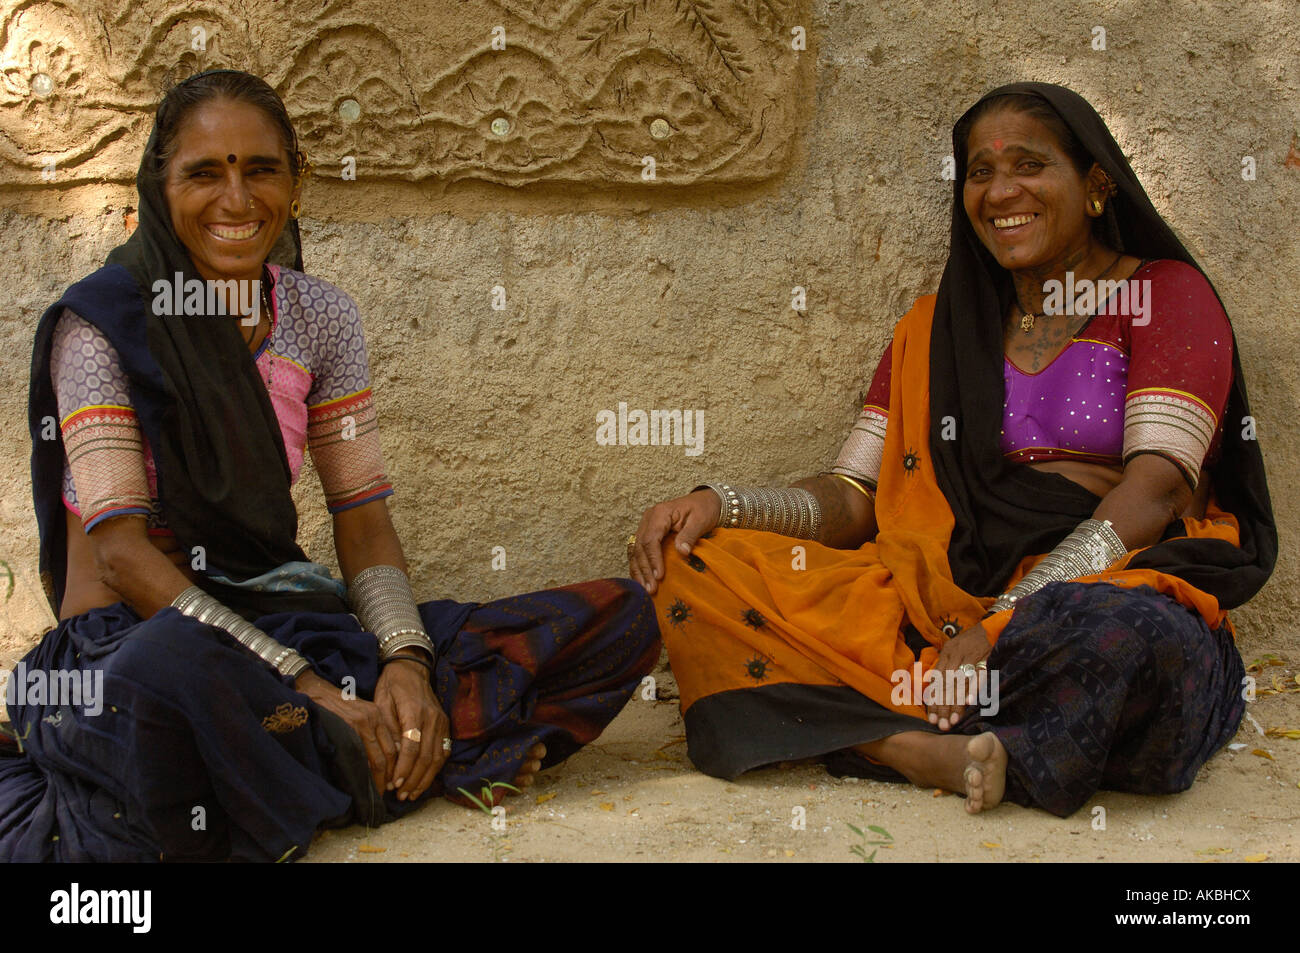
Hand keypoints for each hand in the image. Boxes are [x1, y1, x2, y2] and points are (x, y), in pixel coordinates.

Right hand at [295, 669, 395, 794]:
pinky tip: (361, 782)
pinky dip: (362, 771)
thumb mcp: (359, 714)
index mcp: (378, 715)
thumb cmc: (336, 706)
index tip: (395, 782)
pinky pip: (359, 756)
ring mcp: (360, 724)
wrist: (315, 692)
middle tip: (388, 792)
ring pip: (376, 758)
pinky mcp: (346, 729)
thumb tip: (382, 759)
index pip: (393, 746)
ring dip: (378, 778)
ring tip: (377, 793)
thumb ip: (371, 731)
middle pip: (388, 754)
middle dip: (390, 776)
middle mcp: (373, 719)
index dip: (396, 766)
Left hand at [373, 654, 449, 801]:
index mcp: (414, 712)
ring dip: (425, 779)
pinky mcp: (445, 724)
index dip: (404, 768)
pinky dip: (435, 769)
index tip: (395, 784)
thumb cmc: (392, 684)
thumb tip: (392, 756)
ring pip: (438, 757)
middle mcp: (432, 718)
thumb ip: (388, 729)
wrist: (412, 667)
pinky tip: (424, 780)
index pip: (412, 746)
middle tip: (401, 796)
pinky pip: (444, 751)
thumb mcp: (381, 702)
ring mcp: (441, 721)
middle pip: (427, 756)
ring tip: (412, 794)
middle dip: (414, 779)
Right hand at [628, 490, 720, 594]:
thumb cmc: (703, 510)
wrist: (705, 501)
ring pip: (636, 551)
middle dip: (644, 569)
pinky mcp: (647, 533)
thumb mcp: (700, 521)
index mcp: (660, 513)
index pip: (651, 539)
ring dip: (639, 571)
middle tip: (651, 589)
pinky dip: (639, 566)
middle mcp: (648, 519)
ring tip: (645, 589)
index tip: (659, 576)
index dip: (653, 559)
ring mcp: (646, 526)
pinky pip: (639, 551)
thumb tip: (682, 552)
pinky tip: (641, 580)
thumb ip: (689, 535)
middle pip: (640, 547)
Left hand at [925, 625, 991, 731]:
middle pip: (947, 685)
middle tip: (942, 726)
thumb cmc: (971, 640)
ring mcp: (971, 657)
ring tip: (953, 721)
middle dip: (944, 707)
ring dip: (957, 703)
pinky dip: (974, 689)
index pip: (938, 681)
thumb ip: (943, 666)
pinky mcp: (986, 659)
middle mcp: (956, 655)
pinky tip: (969, 702)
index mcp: (947, 654)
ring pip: (961, 683)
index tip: (932, 719)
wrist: (992, 624)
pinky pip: (979, 676)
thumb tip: (931, 684)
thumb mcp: (953, 648)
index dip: (934, 701)